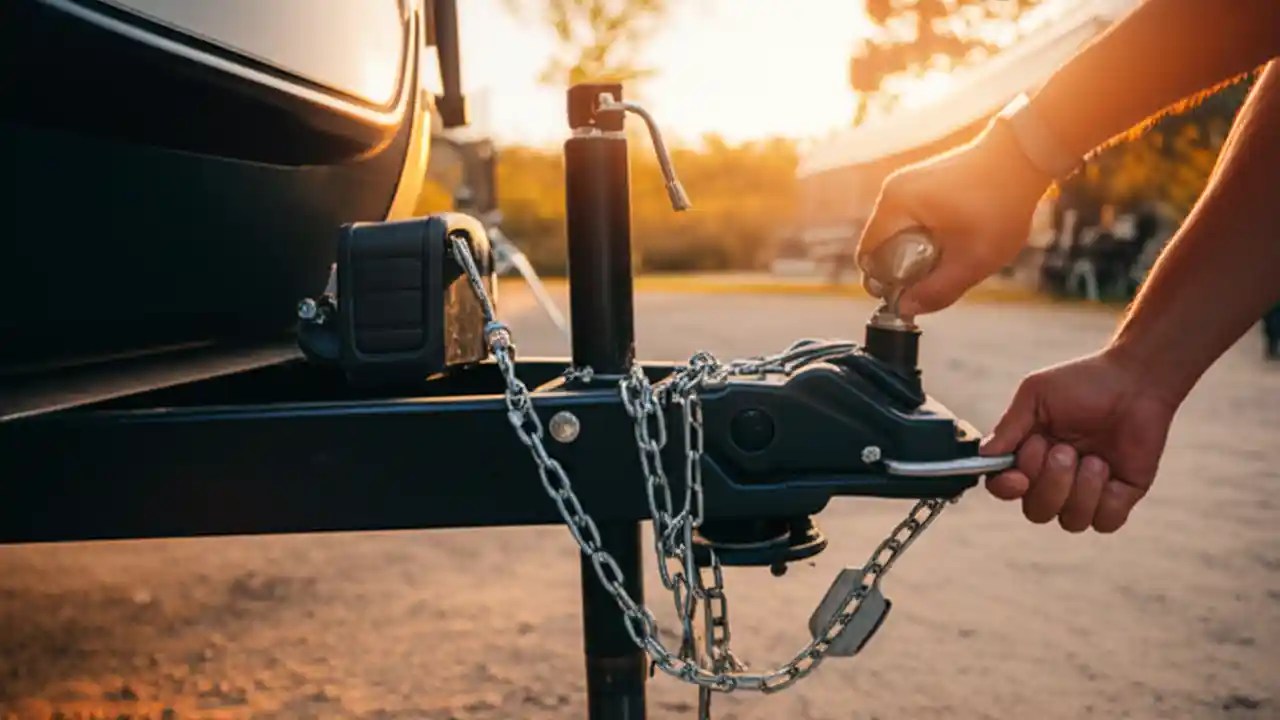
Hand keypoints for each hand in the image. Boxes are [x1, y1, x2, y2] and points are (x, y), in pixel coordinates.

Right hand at [855, 123, 1051, 315]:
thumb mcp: (974, 259)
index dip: (886, 283)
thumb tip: (906, 309)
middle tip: (940, 276)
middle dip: (905, 269)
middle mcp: (892, 191)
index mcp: (895, 204)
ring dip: (916, 253)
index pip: (868, 257)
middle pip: (881, 247)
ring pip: (896, 235)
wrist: (1024, 155)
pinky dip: (925, 236)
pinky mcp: (920, 183)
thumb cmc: (1001, 202)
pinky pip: (910, 221)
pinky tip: (955, 238)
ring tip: (953, 254)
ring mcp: (906, 184)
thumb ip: (938, 290)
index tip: (914, 293)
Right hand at [978, 350, 1180, 532]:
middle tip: (1065, 450)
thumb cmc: (1083, 382)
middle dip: (1050, 484)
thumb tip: (984, 456)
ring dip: (1080, 490)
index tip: (1019, 478)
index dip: (1007, 489)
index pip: (1004, 488)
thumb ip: (1009, 427)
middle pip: (1037, 512)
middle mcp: (1055, 479)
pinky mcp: (1121, 495)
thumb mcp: (1036, 395)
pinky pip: (1106, 521)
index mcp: (1029, 456)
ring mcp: (1088, 491)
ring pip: (1071, 521)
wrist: (1135, 380)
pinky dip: (1106, 499)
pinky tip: (1110, 469)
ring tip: (1095, 458)